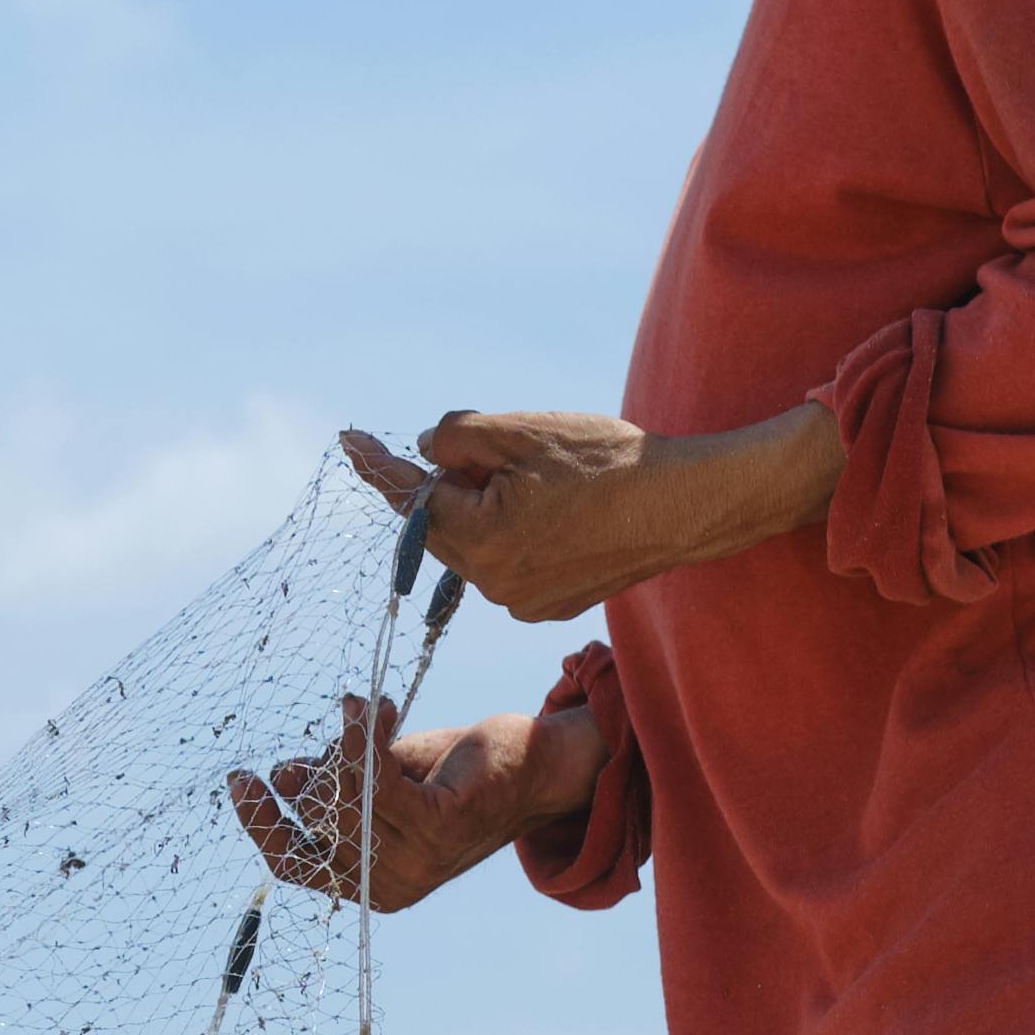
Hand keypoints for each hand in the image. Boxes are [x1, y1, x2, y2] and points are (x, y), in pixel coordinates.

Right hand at [231, 691, 604, 913]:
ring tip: (367, 708)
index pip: (295, 864)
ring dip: (349, 743)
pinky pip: (374, 779)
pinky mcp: (438, 826)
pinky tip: (366, 707)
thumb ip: (337, 784)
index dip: (261, 824)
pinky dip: (361, 737)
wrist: (543, 769)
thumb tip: (284, 776)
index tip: (239, 780)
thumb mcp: (385, 780)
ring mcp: (416, 861)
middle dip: (314, 773)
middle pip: (315, 823)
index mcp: (373, 886)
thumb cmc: (460, 776)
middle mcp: (391, 886)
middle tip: (337, 733)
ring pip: (344, 795)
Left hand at [340, 406, 833, 624]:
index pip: (410, 499)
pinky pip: (509, 562)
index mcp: (480, 541)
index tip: (349, 442)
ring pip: (477, 543)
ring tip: (545, 477)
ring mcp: (522, 603)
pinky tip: (559, 508)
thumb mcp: (523, 430)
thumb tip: (423, 452)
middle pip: (443, 524)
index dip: (379, 467)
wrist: (685, 503)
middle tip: (498, 448)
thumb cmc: (609, 461)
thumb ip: (456, 436)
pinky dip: (516, 531)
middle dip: (454, 482)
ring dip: (487, 506)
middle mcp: (493, 585)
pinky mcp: (550, 605)